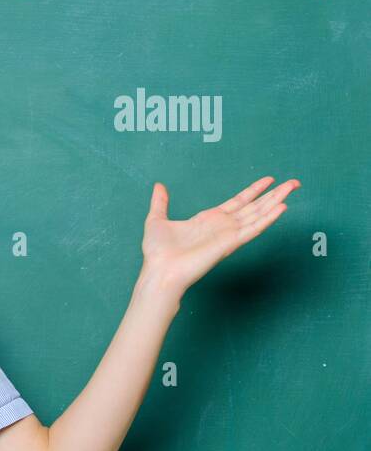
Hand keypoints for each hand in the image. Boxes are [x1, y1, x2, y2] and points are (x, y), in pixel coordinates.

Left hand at [139, 176, 299, 295]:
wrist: (159, 271)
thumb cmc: (158, 252)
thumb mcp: (156, 220)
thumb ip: (161, 202)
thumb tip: (159, 186)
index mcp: (208, 219)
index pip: (238, 202)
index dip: (254, 190)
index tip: (269, 180)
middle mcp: (222, 226)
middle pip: (254, 206)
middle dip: (274, 194)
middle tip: (293, 182)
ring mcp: (228, 235)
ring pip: (258, 214)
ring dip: (276, 201)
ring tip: (292, 188)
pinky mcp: (230, 244)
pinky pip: (253, 229)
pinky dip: (268, 219)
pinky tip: (282, 208)